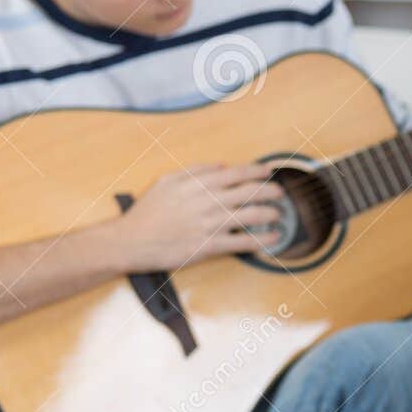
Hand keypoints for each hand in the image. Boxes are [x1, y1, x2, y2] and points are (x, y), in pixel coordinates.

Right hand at [108, 163, 284, 271]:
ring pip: (252, 215)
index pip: (237, 173)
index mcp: (199, 184)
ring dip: (271, 214)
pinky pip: (243, 241)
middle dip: (271, 192)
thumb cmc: (147, 212)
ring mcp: (211, 224)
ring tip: (279, 215)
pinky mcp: (209, 245)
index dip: (258, 171)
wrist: (131, 241)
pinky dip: (262, 240)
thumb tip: (222, 165)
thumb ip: (195, 170)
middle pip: (251, 192)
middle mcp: (209, 201)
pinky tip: (273, 238)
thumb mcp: (167, 181)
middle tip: (280, 194)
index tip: (269, 172)